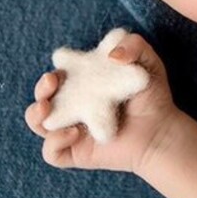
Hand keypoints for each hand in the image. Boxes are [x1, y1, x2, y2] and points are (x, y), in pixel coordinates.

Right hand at [24, 30, 178, 173]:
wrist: (161, 130)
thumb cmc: (152, 96)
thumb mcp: (147, 61)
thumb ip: (132, 44)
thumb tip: (111, 55)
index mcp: (82, 84)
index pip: (56, 75)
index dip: (53, 68)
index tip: (61, 62)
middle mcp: (73, 106)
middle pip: (41, 97)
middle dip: (39, 88)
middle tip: (51, 80)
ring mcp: (72, 130)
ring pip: (38, 124)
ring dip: (35, 114)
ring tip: (46, 108)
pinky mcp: (77, 153)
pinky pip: (51, 152)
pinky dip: (55, 142)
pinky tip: (74, 132)